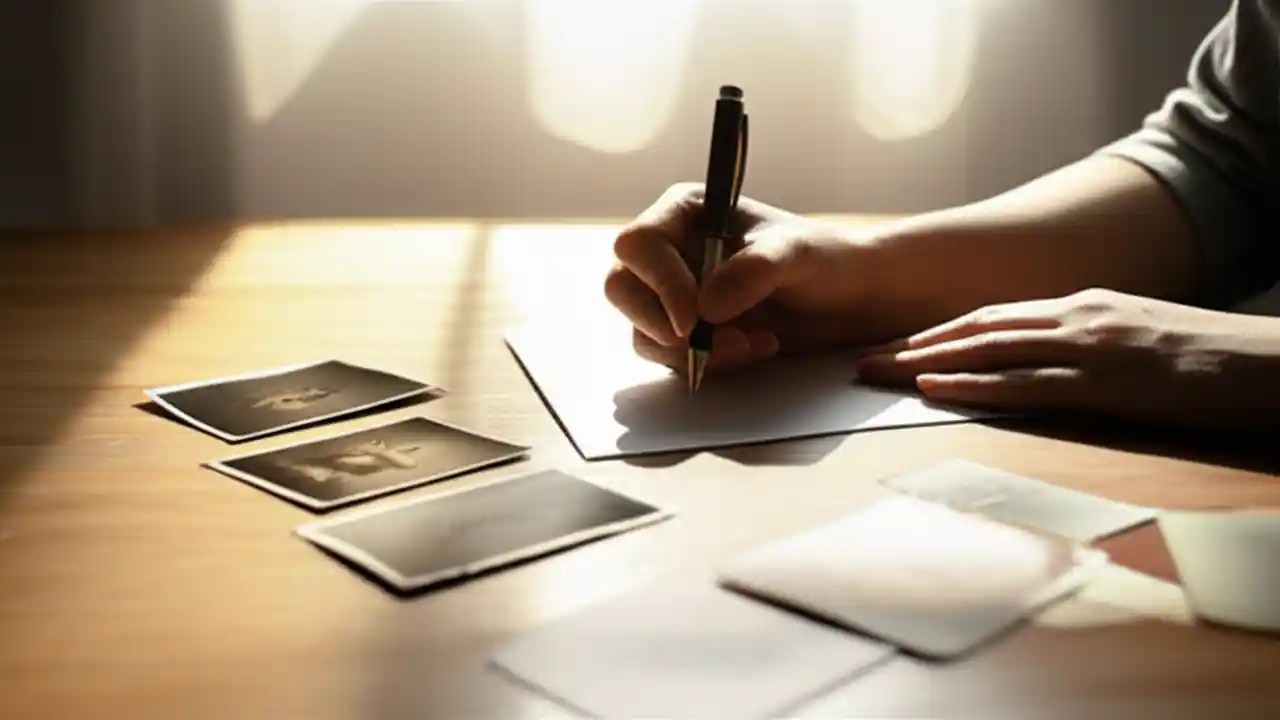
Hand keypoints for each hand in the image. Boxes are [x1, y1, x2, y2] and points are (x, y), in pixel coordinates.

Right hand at [604, 183, 873, 371]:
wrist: (850, 300)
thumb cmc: (824, 259)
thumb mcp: (796, 254)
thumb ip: (754, 270)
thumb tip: (704, 307)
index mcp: (685, 213)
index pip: (638, 244)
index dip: (658, 282)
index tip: (693, 318)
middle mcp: (671, 252)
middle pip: (622, 288)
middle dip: (660, 323)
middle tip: (702, 341)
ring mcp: (675, 295)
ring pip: (643, 330)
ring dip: (691, 350)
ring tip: (750, 343)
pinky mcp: (689, 332)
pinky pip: (670, 357)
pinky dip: (709, 363)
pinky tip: (757, 347)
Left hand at [855, 288, 1279, 428]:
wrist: (1268, 363)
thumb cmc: (1207, 356)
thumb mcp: (1137, 336)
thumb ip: (1085, 342)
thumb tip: (1041, 360)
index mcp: (1083, 306)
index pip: (993, 315)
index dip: (938, 329)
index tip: (896, 343)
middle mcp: (1076, 316)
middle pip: (976, 325)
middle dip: (913, 341)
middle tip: (861, 358)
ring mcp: (1089, 346)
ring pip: (988, 347)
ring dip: (924, 359)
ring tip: (876, 371)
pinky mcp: (1104, 382)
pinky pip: (1025, 383)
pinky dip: (974, 383)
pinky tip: (936, 386)